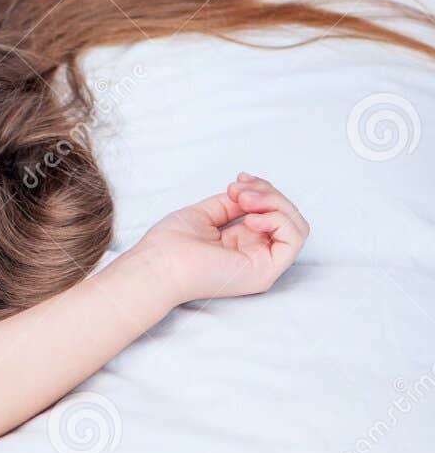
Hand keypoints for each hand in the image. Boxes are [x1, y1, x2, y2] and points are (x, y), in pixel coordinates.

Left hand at [131, 173, 309, 304]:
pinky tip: (252, 218)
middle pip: (285, 215)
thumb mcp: (205, 213)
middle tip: (239, 190)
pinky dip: (279, 220)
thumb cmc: (170, 244)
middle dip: (267, 193)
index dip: (261, 189)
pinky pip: (294, 239)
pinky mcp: (265, 272)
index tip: (238, 180)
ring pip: (295, 224)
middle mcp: (254, 253)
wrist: (157, 265)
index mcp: (240, 242)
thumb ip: (231, 204)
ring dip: (274, 203)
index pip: (270, 212)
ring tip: (244, 200)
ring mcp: (261, 264)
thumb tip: (250, 192)